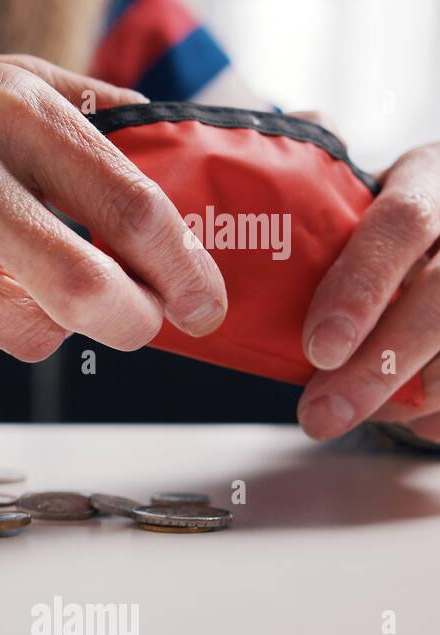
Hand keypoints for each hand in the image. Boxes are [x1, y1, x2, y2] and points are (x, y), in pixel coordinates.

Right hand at [0, 52, 227, 357]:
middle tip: (154, 321)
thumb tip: (171, 146)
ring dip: (70, 330)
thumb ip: (78, 111)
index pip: (132, 200)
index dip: (185, 262)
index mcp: (12, 105)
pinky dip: (10, 326)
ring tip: (67, 307)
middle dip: (142, 318)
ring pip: (41, 326)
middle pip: (93, 283)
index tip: (205, 293)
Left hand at [298, 140, 439, 441]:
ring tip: (350, 416)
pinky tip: (414, 418)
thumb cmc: (383, 221)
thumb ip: (320, 176)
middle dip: (377, 368)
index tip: (317, 347)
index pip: (404, 224)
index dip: (361, 288)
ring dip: (408, 397)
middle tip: (319, 415)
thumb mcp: (361, 186)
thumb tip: (294, 130)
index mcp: (434, 178)